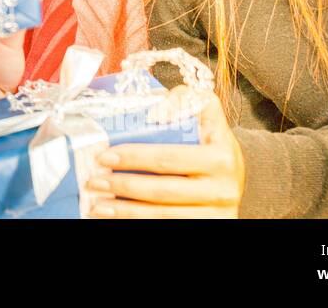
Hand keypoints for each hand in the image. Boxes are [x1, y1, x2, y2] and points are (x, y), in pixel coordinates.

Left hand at [86, 87, 244, 217]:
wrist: (231, 180)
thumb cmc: (211, 146)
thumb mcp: (207, 120)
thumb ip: (185, 102)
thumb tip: (155, 107)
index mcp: (222, 153)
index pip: (169, 156)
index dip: (135, 157)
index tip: (106, 155)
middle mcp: (225, 185)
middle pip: (163, 188)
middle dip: (123, 185)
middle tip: (95, 180)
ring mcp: (219, 211)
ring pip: (163, 213)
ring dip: (125, 210)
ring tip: (98, 204)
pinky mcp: (212, 225)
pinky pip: (168, 225)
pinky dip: (138, 220)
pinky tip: (117, 216)